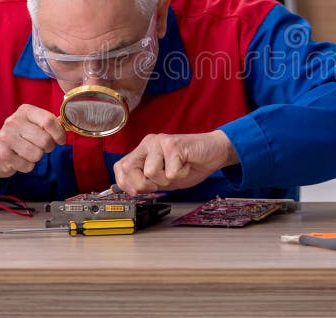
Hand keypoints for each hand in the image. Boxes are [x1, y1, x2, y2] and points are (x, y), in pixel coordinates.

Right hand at [0, 104, 66, 178]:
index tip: (61, 140)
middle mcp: (13, 122)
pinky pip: (28, 166)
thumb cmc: (20, 136)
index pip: (48, 120)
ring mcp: (6, 138)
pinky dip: (28, 166)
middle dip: (49, 147)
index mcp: (25, 111)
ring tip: (29, 152)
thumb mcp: (33, 123)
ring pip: (37, 154)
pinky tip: (20, 159)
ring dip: (37, 157)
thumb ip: (49, 123)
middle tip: (42, 147)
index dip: (59, 133)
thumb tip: (67, 125)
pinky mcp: (2, 154)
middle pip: (45, 140)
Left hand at [113, 130, 238, 194]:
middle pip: (129, 169)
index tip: (137, 192)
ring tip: (178, 170)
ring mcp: (161, 142)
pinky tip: (186, 166)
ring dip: (166, 180)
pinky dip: (181, 174)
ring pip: (150, 172)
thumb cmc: (190, 164)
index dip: (125, 183)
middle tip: (161, 182)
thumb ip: (147, 182)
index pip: (121, 167)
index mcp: (144, 150)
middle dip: (144, 185)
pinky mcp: (174, 145)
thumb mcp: (164, 178)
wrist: (214, 152)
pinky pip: (170, 172)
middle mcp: (149, 143)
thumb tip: (130, 190)